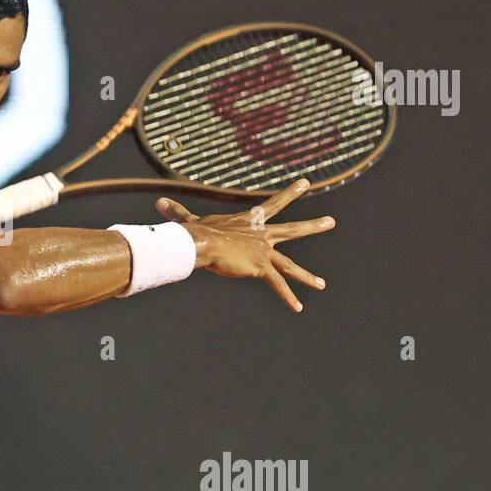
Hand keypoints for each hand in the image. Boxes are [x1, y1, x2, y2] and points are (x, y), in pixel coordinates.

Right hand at [156, 178, 335, 312]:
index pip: (272, 205)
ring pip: (290, 265)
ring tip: (322, 284)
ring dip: (306, 276)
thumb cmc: (194, 233)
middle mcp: (261, 236)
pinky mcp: (260, 267)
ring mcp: (263, 252)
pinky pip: (277, 285)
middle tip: (331, 221)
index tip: (305, 182)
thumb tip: (159, 204)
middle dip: (313, 226)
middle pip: (291, 230)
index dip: (289, 193)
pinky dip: (287, 297)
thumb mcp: (191, 222)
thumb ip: (178, 214)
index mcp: (248, 223)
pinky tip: (298, 307)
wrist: (199, 243)